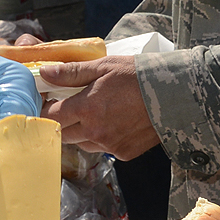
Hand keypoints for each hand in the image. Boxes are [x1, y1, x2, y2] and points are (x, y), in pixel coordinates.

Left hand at [43, 55, 161, 160]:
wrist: (175, 95)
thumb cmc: (139, 76)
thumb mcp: (103, 66)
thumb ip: (71, 72)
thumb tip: (45, 72)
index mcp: (87, 108)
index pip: (50, 116)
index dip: (44, 109)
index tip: (46, 101)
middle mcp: (95, 131)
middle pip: (62, 134)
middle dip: (61, 122)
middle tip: (68, 106)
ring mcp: (110, 145)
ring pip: (82, 143)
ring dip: (81, 131)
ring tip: (95, 112)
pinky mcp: (124, 153)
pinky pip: (103, 149)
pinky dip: (102, 138)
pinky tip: (113, 122)